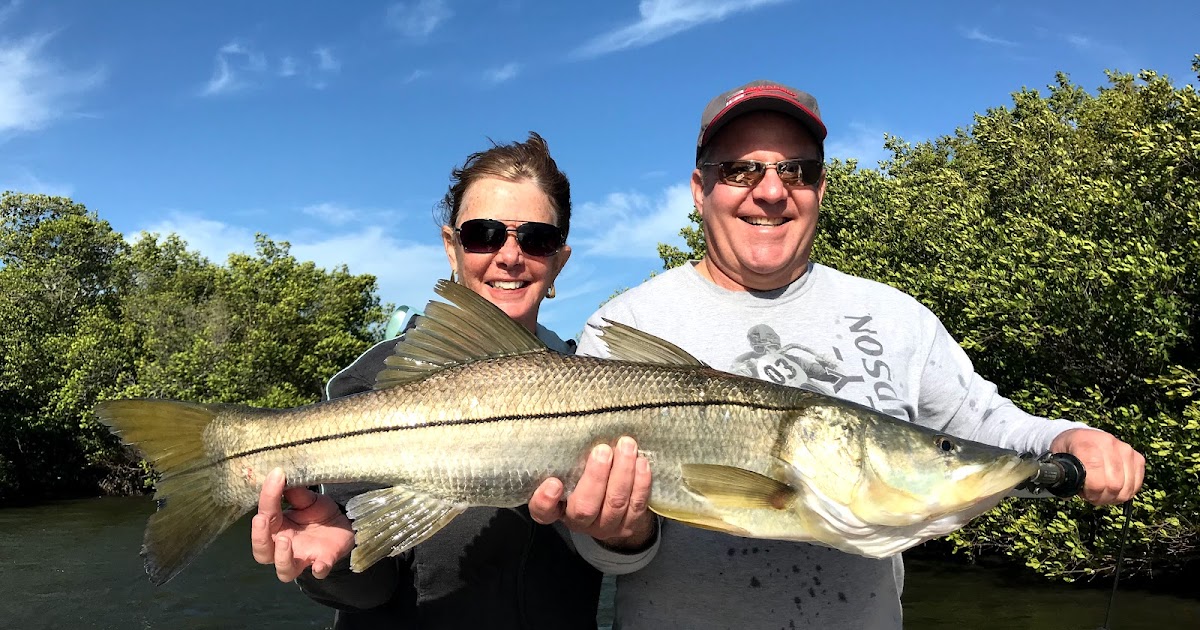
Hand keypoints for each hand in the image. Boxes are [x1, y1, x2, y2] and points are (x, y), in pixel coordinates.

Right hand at [250, 468, 354, 581]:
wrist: (344, 525)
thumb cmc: (318, 514)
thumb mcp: (308, 500)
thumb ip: (296, 493)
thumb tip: (282, 475)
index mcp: (277, 528)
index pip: (266, 515)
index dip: (267, 496)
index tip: (276, 474)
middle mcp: (284, 546)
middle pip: (262, 552)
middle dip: (259, 537)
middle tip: (263, 519)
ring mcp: (303, 558)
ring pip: (284, 570)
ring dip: (281, 557)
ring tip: (285, 540)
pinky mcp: (323, 562)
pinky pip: (318, 572)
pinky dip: (319, 569)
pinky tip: (319, 565)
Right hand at [528, 436, 655, 549]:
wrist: (617, 511)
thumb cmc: (587, 482)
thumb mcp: (572, 474)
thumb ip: (568, 461)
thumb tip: (575, 427)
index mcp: (558, 509)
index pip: (543, 512)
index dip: (545, 501)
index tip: (553, 483)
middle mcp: (580, 521)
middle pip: (585, 507)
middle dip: (596, 477)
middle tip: (602, 450)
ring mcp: (606, 526)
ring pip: (615, 503)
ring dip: (623, 473)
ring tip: (626, 446)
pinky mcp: (630, 524)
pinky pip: (637, 505)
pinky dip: (641, 482)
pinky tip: (641, 463)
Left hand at [1049, 428, 1144, 504]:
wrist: (1080, 436)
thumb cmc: (1068, 450)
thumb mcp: (1058, 460)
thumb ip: (1061, 477)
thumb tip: (1068, 494)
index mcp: (1086, 445)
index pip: (1098, 480)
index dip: (1092, 494)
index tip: (1084, 494)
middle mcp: (1109, 444)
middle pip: (1114, 485)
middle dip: (1102, 497)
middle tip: (1092, 495)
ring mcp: (1125, 449)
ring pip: (1127, 487)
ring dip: (1114, 496)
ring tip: (1101, 492)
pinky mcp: (1136, 457)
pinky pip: (1136, 484)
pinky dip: (1125, 492)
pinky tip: (1113, 489)